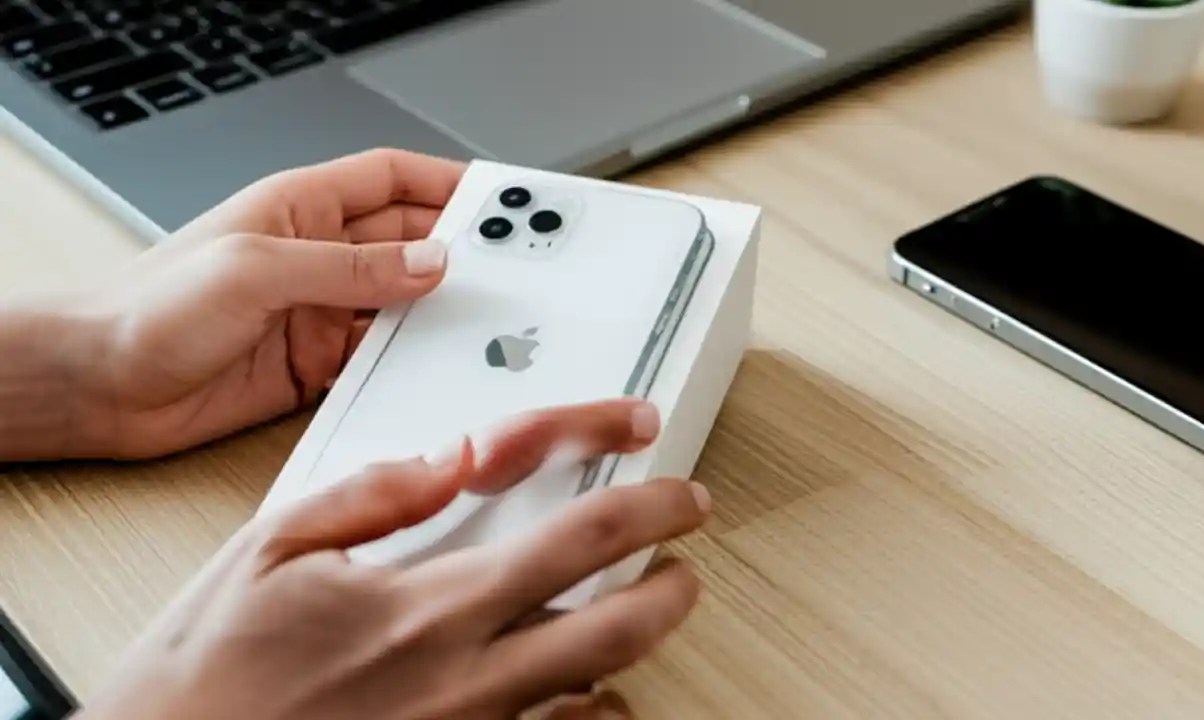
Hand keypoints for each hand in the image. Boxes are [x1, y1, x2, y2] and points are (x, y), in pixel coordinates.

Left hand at [62, 148, 464, 458]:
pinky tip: (430, 364)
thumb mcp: (258, 270)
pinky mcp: (313, 365)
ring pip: (399, 303)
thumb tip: (427, 264)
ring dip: (437, 310)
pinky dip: (408, 361)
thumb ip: (350, 268)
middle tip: (508, 265)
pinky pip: (378, 358)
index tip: (497, 199)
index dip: (446, 184)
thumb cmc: (147, 307)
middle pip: (407, 242)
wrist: (98, 386)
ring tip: (480, 318)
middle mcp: (315, 257)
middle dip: (457, 250)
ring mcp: (316, 312)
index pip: (390, 180)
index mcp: (299, 208)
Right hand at [76, 399, 710, 719]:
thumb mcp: (268, 551)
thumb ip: (370, 495)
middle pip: (621, 627)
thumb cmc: (200, 677)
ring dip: (635, 654)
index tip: (675, 492)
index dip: (650, 505)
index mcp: (425, 605)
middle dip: (673, 586)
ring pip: (600, 699)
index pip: (579, 539)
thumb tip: (446, 461)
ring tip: (640, 623)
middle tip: (685, 562)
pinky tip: (583, 700)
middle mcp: (462, 679)